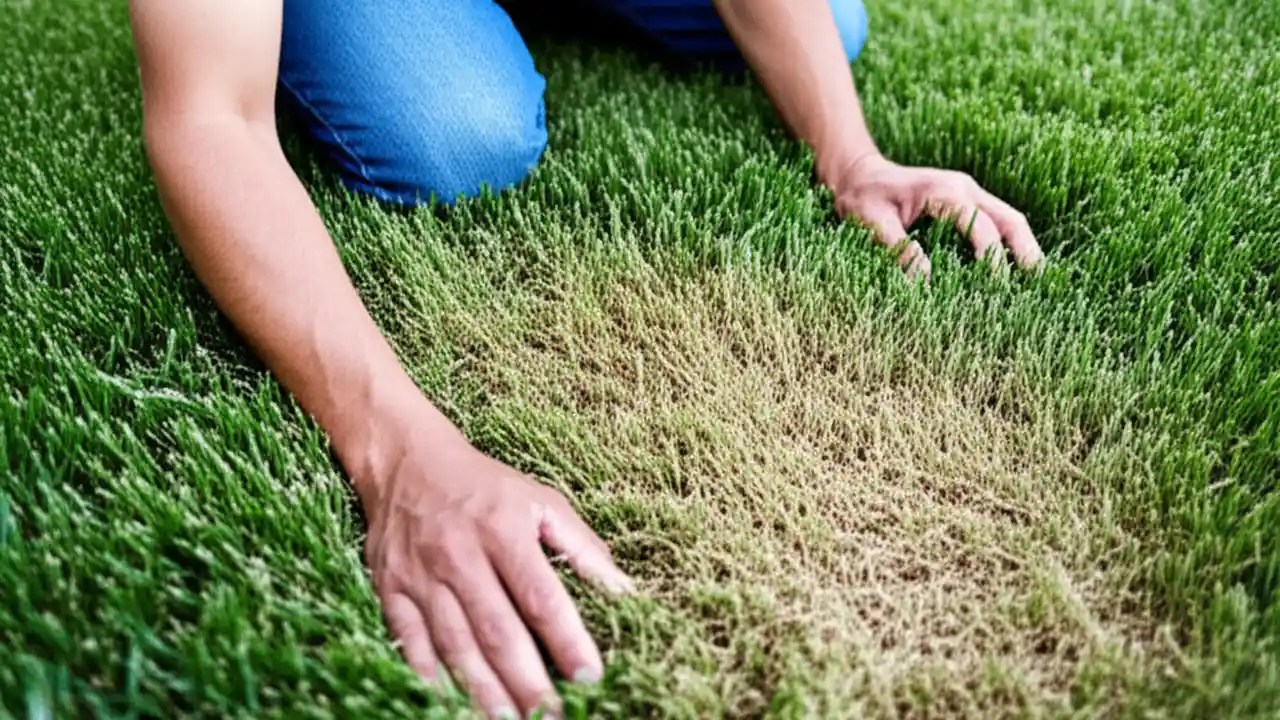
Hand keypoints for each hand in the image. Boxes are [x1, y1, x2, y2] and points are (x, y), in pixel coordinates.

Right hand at [359, 432, 632, 718]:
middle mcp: (461, 556)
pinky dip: (429, 676)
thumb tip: (625, 590)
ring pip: (455, 643)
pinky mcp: (392, 590)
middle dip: (527, 680)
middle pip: (497, 629)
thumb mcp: (541, 501)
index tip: (590, 675)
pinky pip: (410, 641)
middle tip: (553, 715)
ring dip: (483, 689)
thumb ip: (582, 546)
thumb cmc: (486, 487)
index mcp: (503, 531)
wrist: (407, 462)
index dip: (566, 638)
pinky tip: (449, 704)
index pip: (540, 596)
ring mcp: (422, 576)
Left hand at [831, 152, 1043, 278]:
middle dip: (1025, 249)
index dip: (991, 258)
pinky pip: (994, 221)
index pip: (981, 227)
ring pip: (1007, 218)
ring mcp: (967, 193)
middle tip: (1039, 281)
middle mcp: (964, 189)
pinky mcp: (963, 202)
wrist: (858, 174)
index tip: (998, 286)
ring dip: (1022, 245)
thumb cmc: (862, 197)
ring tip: (1035, 277)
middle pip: (1009, 219)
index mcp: (945, 192)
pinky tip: (1012, 265)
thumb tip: (924, 283)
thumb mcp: (872, 223)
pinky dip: (1007, 242)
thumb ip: (898, 250)